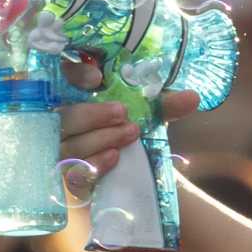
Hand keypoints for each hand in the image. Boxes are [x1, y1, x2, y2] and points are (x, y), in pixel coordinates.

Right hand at [57, 56, 197, 177]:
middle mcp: (59, 120)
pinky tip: (114, 158)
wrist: (132, 176)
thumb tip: (193, 97)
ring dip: (100, 137)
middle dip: (93, 114)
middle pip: (64, 115)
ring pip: (68, 143)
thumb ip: (164, 106)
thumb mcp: (146, 116)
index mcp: (73, 95)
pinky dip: (94, 163)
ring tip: (130, 133)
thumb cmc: (128, 133)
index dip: (74, 74)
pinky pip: (73, 171)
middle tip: (123, 113)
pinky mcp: (65, 176)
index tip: (97, 78)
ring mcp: (57, 150)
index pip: (61, 76)